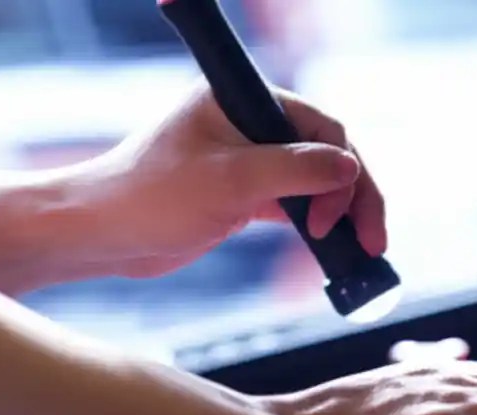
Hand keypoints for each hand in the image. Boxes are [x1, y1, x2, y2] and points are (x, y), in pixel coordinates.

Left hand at [68, 80, 384, 278]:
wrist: (104, 234)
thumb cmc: (149, 197)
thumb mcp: (228, 181)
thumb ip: (293, 170)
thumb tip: (350, 167)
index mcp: (243, 101)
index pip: (322, 126)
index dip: (342, 169)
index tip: (333, 216)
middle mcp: (252, 124)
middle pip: (329, 154)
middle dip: (355, 197)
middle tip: (372, 242)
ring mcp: (252, 160)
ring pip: (319, 181)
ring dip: (343, 214)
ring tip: (362, 252)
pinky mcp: (247, 193)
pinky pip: (300, 203)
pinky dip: (320, 226)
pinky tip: (335, 251)